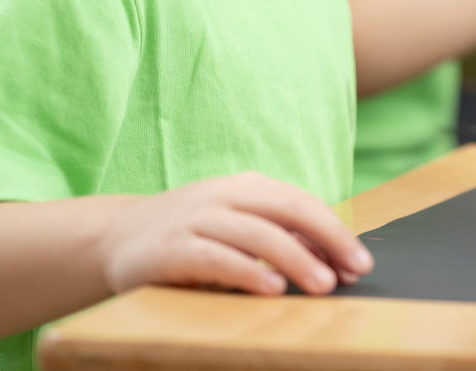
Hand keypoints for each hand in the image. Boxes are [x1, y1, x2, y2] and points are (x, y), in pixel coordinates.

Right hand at [99, 173, 370, 297]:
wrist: (115, 238)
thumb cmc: (188, 236)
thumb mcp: (234, 227)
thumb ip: (277, 236)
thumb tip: (331, 259)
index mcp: (244, 187)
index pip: (300, 202)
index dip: (334, 230)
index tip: (360, 260)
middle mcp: (222, 196)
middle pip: (287, 210)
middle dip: (327, 239)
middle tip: (354, 270)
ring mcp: (196, 219)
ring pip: (257, 234)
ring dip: (295, 259)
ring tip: (322, 285)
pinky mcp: (172, 249)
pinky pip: (217, 258)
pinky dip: (248, 271)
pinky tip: (271, 288)